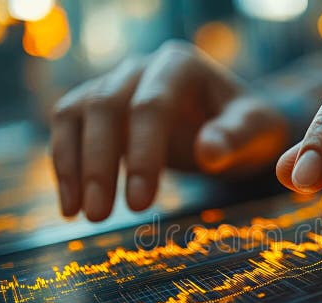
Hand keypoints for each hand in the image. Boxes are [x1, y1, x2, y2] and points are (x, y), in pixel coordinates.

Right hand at [51, 40, 287, 220]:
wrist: (231, 121)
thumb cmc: (246, 125)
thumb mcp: (257, 130)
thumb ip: (236, 137)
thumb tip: (209, 152)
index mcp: (180, 65)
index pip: (152, 105)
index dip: (142, 154)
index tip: (139, 204)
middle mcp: (140, 67)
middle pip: (105, 106)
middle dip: (99, 164)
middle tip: (100, 217)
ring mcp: (114, 83)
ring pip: (76, 113)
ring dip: (71, 165)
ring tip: (77, 215)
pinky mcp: (96, 106)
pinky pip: (67, 127)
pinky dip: (64, 164)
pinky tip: (71, 206)